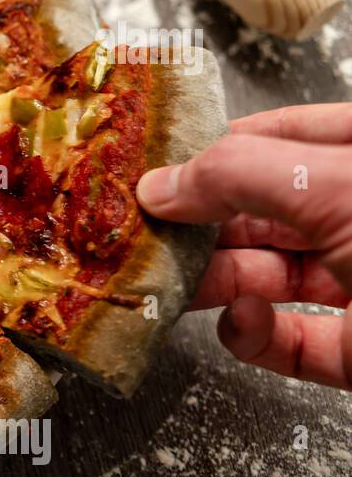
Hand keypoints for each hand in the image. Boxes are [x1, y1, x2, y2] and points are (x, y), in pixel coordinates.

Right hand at [137, 103, 351, 388]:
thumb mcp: (336, 184)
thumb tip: (162, 182)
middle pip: (262, 210)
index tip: (151, 172)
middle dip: (203, 225)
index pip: (277, 135)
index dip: (211, 150)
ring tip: (172, 286)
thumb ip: (237, 175)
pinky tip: (244, 322)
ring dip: (215, 282)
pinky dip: (255, 335)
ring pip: (266, 276)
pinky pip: (289, 340)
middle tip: (144, 237)